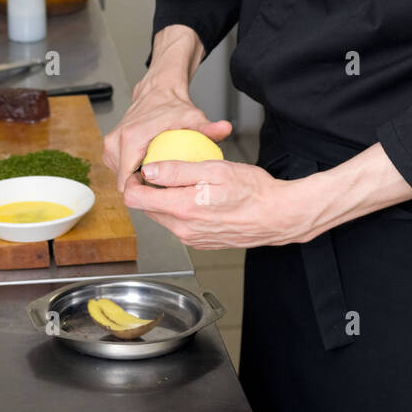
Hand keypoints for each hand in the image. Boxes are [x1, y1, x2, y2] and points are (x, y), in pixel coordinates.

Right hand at [102, 79, 231, 194]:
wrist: (158, 90)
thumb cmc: (172, 106)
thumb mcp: (193, 117)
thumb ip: (208, 127)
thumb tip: (225, 129)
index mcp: (130, 139)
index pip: (128, 182)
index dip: (146, 195)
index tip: (164, 196)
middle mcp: (115, 143)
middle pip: (125, 184)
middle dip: (143, 191)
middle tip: (166, 190)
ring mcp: (109, 145)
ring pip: (122, 179)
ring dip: (138, 183)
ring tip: (161, 181)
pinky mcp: (110, 147)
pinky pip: (120, 170)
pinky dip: (134, 174)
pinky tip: (153, 172)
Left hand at [122, 157, 312, 248]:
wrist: (278, 216)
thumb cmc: (253, 191)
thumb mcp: (214, 169)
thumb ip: (177, 171)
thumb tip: (148, 171)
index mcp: (183, 208)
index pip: (135, 199)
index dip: (133, 180)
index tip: (141, 169)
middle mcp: (183, 229)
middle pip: (147, 208)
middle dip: (149, 189)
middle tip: (165, 169)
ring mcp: (191, 238)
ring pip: (163, 216)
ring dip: (165, 199)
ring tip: (183, 181)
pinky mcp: (200, 242)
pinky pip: (179, 225)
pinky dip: (180, 210)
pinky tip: (197, 196)